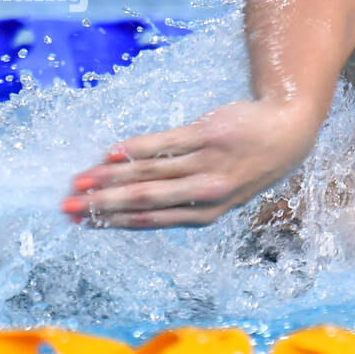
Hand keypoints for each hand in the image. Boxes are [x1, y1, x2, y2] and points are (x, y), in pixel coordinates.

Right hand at [62, 99, 317, 228]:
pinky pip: (164, 144)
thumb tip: (135, 204)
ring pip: (148, 173)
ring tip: (79, 180)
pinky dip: (135, 149)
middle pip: (144, 200)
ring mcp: (207, 163)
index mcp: (207, 213)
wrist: (287, 131)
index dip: (113, 221)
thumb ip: (184, 200)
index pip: (150, 220)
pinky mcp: (207, 135)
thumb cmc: (248, 164)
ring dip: (109, 177)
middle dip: (101, 205)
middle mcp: (207, 193)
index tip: (82, 223)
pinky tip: (111, 153)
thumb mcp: (223, 192)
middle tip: (67, 207)